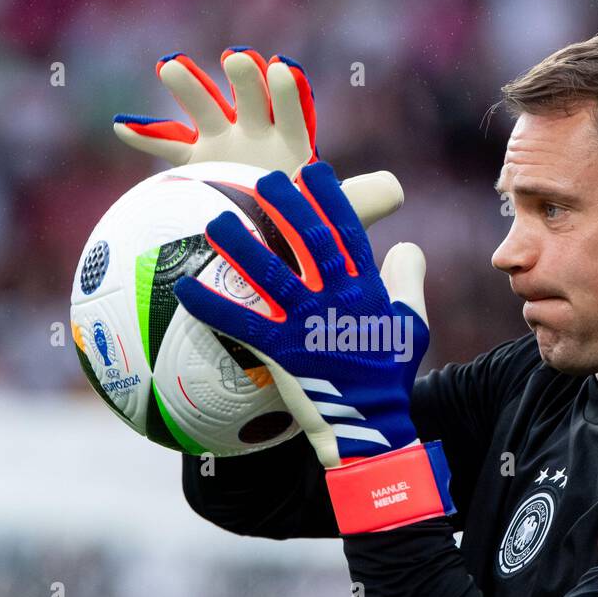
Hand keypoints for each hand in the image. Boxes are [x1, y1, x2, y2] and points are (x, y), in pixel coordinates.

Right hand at [114, 47, 403, 227]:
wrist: (267, 260)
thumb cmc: (306, 237)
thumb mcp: (338, 220)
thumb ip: (364, 200)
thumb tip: (396, 189)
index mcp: (292, 145)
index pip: (292, 113)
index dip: (287, 94)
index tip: (282, 70)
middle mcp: (257, 137)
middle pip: (250, 101)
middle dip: (245, 81)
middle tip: (240, 61)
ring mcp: (221, 148)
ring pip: (204, 111)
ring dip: (190, 89)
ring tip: (172, 67)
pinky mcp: (193, 168)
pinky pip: (165, 150)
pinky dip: (144, 137)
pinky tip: (122, 125)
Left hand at [173, 162, 426, 467]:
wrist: (370, 425)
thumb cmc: (389, 376)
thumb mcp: (414, 324)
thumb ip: (408, 280)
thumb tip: (407, 246)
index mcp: (366, 287)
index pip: (347, 231)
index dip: (329, 198)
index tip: (312, 171)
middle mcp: (336, 297)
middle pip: (308, 240)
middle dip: (286, 206)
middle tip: (264, 179)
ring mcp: (307, 323)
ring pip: (270, 274)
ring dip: (242, 245)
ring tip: (217, 221)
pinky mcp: (282, 351)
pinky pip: (240, 323)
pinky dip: (210, 305)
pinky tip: (183, 287)